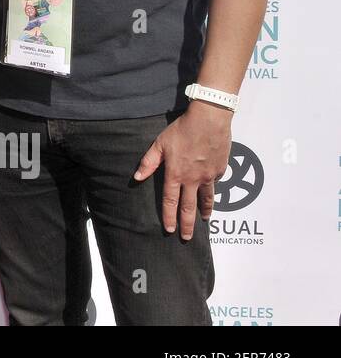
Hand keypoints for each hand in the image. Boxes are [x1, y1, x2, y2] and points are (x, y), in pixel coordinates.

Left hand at [134, 100, 232, 239]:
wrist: (210, 119)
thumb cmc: (182, 129)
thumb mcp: (160, 143)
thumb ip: (149, 162)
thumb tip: (136, 177)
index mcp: (176, 174)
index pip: (170, 201)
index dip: (169, 217)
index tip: (169, 230)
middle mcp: (193, 179)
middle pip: (189, 207)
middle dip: (187, 224)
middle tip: (186, 238)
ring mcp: (209, 176)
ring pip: (206, 199)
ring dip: (204, 212)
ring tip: (204, 221)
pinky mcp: (220, 170)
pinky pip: (215, 183)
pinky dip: (212, 190)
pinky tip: (211, 193)